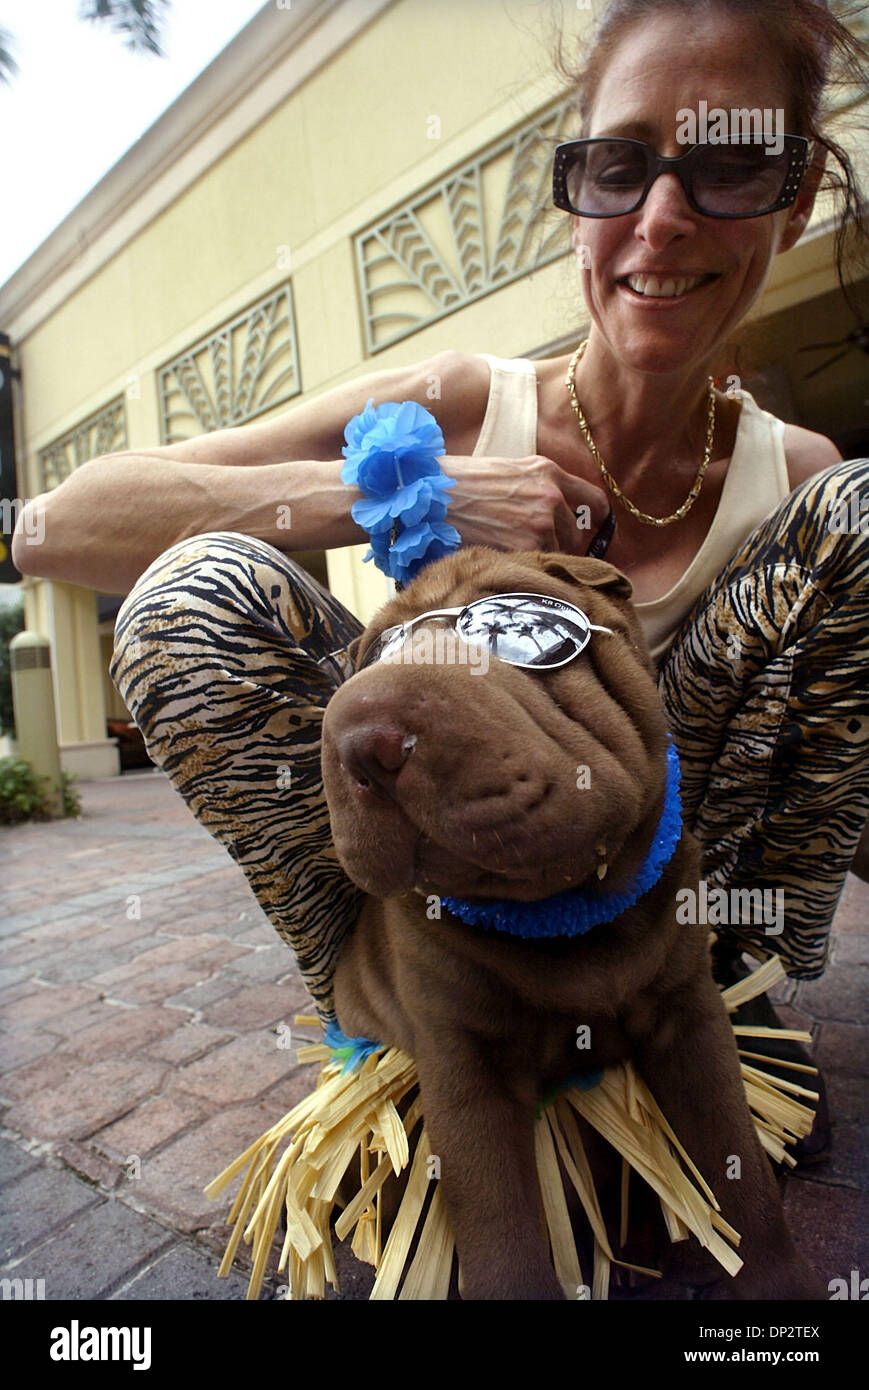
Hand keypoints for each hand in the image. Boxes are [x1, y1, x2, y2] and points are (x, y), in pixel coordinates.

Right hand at [442, 454, 612, 555]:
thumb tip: (559, 510)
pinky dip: (528, 566)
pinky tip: (506, 559)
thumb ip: (539, 485)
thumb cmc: (462, 483)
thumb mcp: (509, 469)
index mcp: (547, 472)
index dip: (597, 519)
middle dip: (562, 543)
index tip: (593, 528)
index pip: (594, 500)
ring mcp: (541, 523)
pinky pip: (540, 563)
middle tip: (536, 547)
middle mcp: (551, 496)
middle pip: (577, 532)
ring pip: (559, 551)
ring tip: (513, 552)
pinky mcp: (525, 547)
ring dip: (542, 556)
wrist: (432, 497)